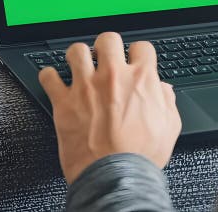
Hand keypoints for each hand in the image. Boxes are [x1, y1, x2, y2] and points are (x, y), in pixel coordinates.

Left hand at [39, 32, 180, 183]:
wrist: (115, 176)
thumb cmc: (141, 156)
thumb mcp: (169, 126)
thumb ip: (167, 102)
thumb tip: (164, 90)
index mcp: (141, 79)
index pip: (141, 46)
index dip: (138, 52)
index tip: (134, 59)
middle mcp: (113, 76)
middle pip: (108, 39)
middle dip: (107, 46)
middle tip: (105, 56)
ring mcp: (86, 87)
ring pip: (77, 51)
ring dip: (78, 56)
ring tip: (79, 64)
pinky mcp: (64, 102)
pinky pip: (48, 77)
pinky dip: (49, 76)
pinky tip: (53, 79)